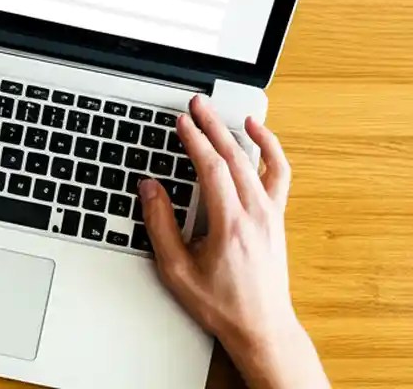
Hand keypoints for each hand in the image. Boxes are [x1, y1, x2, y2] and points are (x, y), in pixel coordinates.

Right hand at [139, 95, 326, 388]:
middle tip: (195, 105)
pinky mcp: (277, 218)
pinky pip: (279, 174)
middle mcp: (256, 214)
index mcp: (230, 225)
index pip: (212, 168)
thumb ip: (161, 224)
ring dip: (237, 132)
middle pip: (235, 157)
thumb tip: (150, 188)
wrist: (260, 326)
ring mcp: (271, 214)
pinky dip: (272, 149)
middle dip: (212, 126)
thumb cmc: (220, 303)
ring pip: (257, 161)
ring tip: (221, 112)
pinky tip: (260, 134)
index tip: (181, 122)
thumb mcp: (176, 268)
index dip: (195, 141)